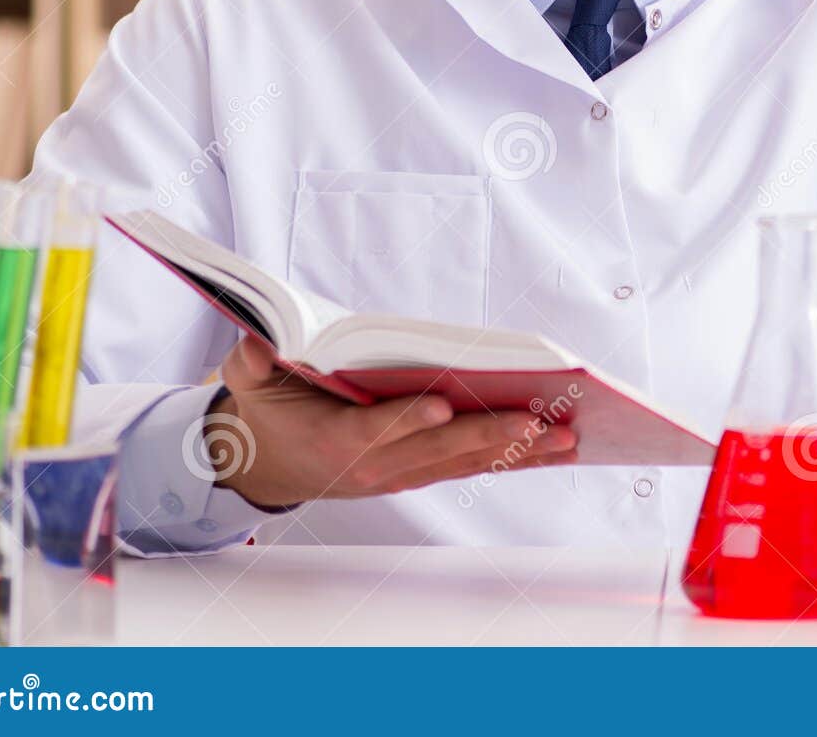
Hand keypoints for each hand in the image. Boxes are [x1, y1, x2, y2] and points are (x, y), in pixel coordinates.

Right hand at [204, 335, 578, 508]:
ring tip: (568, 436)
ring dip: (517, 451)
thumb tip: (253, 343)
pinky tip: (556, 447)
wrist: (268, 464)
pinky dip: (514, 457)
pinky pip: (472, 466)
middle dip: (490, 435)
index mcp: (335, 439)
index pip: (376, 430)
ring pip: (466, 462)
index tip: (446, 405)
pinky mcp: (420, 471)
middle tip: (537, 419)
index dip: (410, 419)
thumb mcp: (248, 385)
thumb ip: (249, 364)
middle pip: (438, 450)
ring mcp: (402, 472)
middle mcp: (375, 465)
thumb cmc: (268, 412)